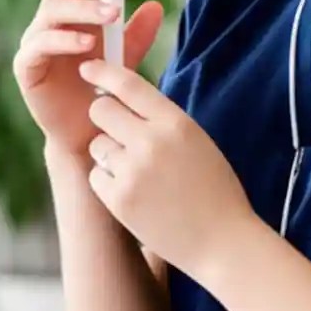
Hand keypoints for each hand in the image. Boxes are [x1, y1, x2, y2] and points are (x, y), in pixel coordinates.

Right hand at [13, 0, 162, 156]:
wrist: (88, 133)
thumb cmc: (103, 90)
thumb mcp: (126, 58)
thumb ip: (139, 34)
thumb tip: (156, 5)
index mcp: (75, 9)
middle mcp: (52, 19)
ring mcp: (36, 40)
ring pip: (53, 9)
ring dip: (84, 8)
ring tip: (112, 14)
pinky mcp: (26, 66)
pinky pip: (41, 45)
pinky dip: (64, 41)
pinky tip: (88, 44)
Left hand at [78, 58, 260, 277]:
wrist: (222, 242)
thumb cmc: (214, 190)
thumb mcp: (197, 141)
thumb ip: (162, 120)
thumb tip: (123, 98)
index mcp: (175, 122)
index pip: (128, 84)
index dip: (103, 71)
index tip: (88, 67)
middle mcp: (151, 142)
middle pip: (100, 109)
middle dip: (104, 116)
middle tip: (116, 130)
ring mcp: (133, 172)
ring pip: (97, 144)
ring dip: (108, 153)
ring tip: (137, 172)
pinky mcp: (119, 200)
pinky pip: (96, 176)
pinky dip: (108, 182)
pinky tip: (134, 193)